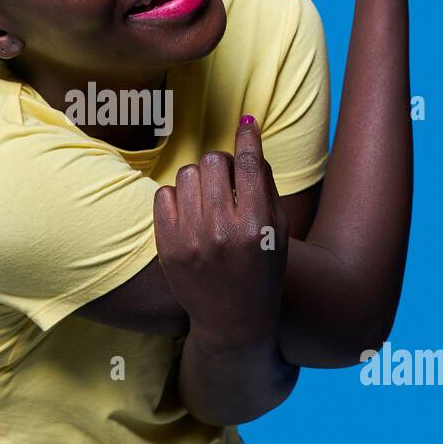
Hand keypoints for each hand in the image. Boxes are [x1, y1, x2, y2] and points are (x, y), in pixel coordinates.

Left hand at [153, 115, 287, 346]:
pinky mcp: (167, 247)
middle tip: (226, 180)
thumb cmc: (262, 270)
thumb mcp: (278, 230)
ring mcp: (191, 240)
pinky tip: (190, 214)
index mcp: (256, 226)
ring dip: (199, 179)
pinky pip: (164, 194)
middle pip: (213, 161)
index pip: (248, 163)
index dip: (247, 136)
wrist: (233, 321)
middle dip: (221, 164)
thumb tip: (248, 134)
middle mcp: (222, 232)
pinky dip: (177, 197)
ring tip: (207, 200)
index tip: (246, 122)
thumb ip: (265, 184)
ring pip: (187, 173)